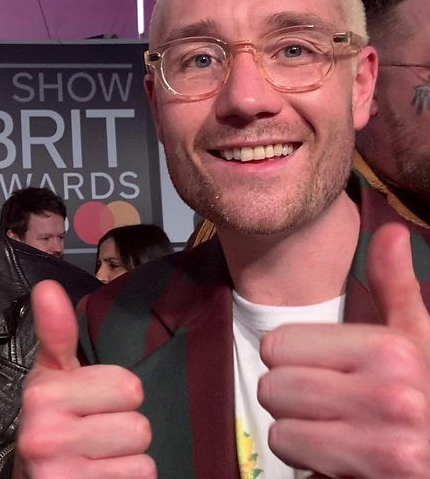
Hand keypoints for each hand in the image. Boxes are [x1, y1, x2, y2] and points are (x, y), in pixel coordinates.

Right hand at [14, 280, 154, 478]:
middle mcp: (46, 436)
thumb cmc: (51, 422)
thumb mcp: (51, 376)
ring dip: (127, 461)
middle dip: (124, 430)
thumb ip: (56, 333)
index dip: (116, 395)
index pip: (127, 385)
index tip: (90, 403)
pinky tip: (100, 477)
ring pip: (143, 460)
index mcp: (43, 394)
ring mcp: (62, 474)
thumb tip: (47, 286)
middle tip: (96, 436)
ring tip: (99, 459)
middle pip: (139, 425)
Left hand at [259, 223, 429, 477]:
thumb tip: (390, 231)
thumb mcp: (417, 342)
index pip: (278, 344)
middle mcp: (392, 394)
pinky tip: (344, 460)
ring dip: (301, 434)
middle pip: (272, 386)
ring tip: (341, 433)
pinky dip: (309, 463)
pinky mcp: (378, 475)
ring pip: (278, 426)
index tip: (334, 374)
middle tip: (334, 409)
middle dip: (294, 401)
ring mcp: (387, 442)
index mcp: (393, 350)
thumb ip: (396, 289)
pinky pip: (293, 458)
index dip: (296, 361)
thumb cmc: (424, 397)